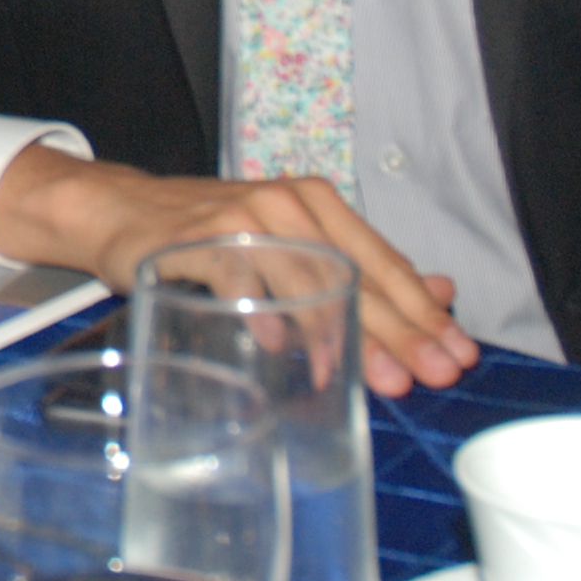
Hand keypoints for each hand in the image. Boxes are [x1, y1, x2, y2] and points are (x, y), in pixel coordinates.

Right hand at [0, 147, 478, 394]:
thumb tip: (439, 293)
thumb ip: (361, 267)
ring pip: (303, 278)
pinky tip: (281, 342)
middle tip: (427, 375)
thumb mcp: (292, 242)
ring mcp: (240, 221)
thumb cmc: (214, 234)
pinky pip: (236, 276)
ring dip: (338, 332)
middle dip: (397, 331)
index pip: (383, 263)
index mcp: (317, 203)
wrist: (123, 210)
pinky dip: (260, 309)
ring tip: (369, 376)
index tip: (456, 354)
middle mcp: (285, 206)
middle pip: (353, 275)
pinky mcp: (195, 241)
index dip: (422, 312)